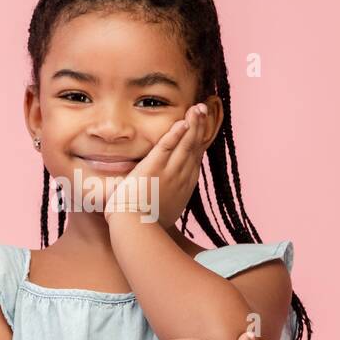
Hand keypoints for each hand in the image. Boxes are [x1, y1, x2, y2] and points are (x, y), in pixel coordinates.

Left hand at [104, 101, 211, 227]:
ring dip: (193, 125)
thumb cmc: (145, 228)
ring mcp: (169, 173)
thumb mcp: (164, 215)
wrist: (136, 231)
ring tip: (198, 108)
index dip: (198, 144)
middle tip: (203, 110)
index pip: (194, 161)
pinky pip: (167, 147)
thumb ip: (167, 203)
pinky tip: (183, 121)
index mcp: (184, 189)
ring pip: (185, 144)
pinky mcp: (153, 169)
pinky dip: (176, 133)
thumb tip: (165, 203)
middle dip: (199, 128)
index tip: (201, 131)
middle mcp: (182, 179)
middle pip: (194, 149)